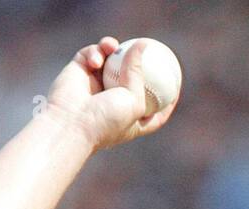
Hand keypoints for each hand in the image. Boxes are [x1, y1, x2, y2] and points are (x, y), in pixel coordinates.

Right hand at [42, 38, 176, 151]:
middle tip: (149, 49)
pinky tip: (95, 60)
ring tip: (112, 46)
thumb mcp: (134, 101)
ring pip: (112, 60)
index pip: (154, 109)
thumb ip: (139, 73)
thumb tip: (144, 46)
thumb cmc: (106, 119)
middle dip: (140, 65)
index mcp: (132, 118)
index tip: (177, 86)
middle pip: (133, 79)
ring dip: (113, 49)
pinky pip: (92, 54)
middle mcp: (115, 102)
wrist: (70, 122)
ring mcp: (96, 85)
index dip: (167, 99)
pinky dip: (94, 53)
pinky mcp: (80, 72)